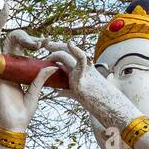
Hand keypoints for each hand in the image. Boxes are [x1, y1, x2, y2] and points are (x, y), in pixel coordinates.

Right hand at [0, 2, 57, 132]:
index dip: (31, 39)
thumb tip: (53, 64)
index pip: (18, 44)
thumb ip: (41, 77)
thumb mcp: (36, 90)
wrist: (16, 123)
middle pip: (5, 37)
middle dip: (8, 24)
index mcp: (16, 66)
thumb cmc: (24, 110)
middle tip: (9, 10)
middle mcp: (4, 64)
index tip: (45, 42)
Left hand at [11, 34, 134, 127]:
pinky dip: (76, 50)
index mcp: (80, 68)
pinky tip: (70, 44)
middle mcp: (82, 65)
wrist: (105, 104)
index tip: (47, 50)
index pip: (67, 54)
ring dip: (56, 52)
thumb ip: (66, 91)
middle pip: (66, 50)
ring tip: (46, 56)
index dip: (57, 50)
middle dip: (55, 46)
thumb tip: (57, 92)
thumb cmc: (93, 100)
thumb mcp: (77, 94)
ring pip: (68, 53)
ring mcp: (83, 68)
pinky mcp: (85, 73)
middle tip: (44, 44)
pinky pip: (81, 58)